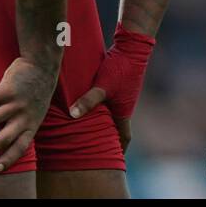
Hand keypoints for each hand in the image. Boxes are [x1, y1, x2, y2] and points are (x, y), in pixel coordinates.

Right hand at [0, 57, 57, 172]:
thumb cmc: (36, 91)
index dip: (9, 159)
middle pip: (3, 138)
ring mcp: (16, 104)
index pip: (21, 146)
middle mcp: (24, 117)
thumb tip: (3, 135)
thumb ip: (23, 123)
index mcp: (31, 124)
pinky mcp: (8, 90)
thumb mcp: (36, 111)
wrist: (43, 66)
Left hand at [69, 23, 155, 154]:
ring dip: (103, 123)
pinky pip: (108, 103)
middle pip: (116, 128)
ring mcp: (122, 95)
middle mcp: (124, 105)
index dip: (119, 149)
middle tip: (95, 149)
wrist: (132, 46)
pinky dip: (100, 109)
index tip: (113, 160)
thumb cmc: (120, 67)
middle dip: (107, 139)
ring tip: (88, 130)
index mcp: (123, 111)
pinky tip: (88, 107)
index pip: (124, 137)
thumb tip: (73, 115)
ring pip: (111, 114)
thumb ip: (89, 99)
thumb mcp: (103, 85)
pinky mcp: (117, 84)